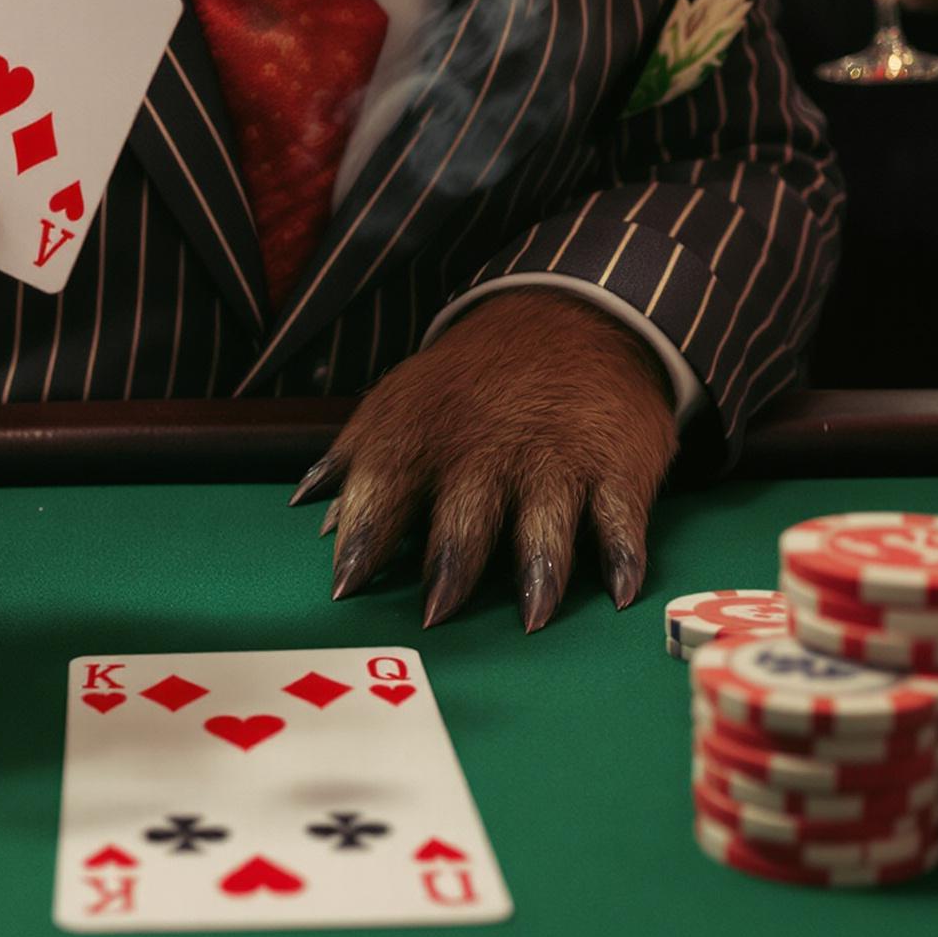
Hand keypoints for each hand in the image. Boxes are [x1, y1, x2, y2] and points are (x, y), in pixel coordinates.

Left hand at [292, 288, 677, 629]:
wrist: (571, 317)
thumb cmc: (471, 385)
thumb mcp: (403, 402)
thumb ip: (358, 463)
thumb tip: (315, 521)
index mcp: (422, 437)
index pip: (381, 492)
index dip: (361, 541)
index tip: (346, 589)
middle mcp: (484, 453)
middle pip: (462, 518)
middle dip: (448, 566)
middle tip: (434, 615)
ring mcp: (553, 461)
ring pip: (543, 525)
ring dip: (538, 572)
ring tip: (532, 619)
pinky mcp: (614, 468)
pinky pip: (620, 521)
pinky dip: (621, 559)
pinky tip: (616, 595)